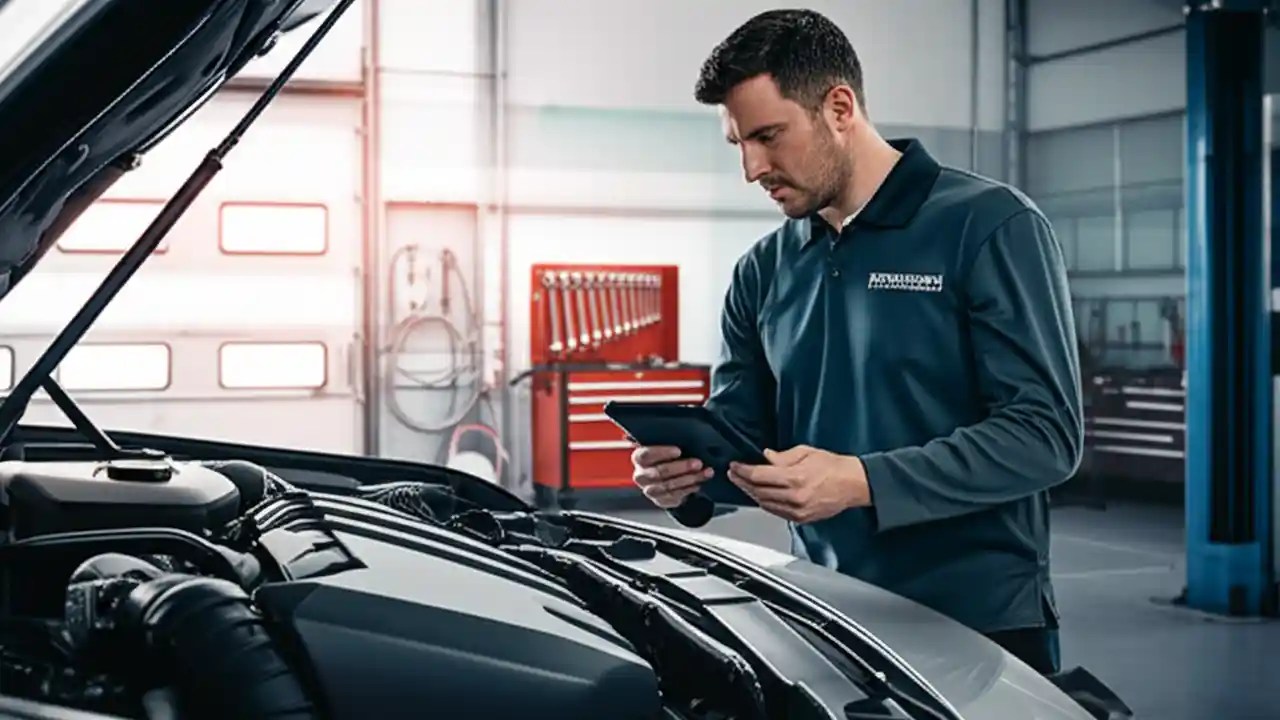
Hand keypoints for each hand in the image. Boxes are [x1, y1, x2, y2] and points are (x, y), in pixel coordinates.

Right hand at [631, 445, 713, 508]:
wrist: (663, 475)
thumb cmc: (666, 456)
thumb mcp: (665, 446)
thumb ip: (672, 443)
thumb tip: (690, 439)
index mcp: (639, 458)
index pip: (646, 455)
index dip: (662, 453)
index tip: (679, 451)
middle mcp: (641, 476)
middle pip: (659, 472)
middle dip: (681, 467)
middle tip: (698, 463)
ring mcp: (649, 490)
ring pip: (668, 486)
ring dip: (689, 479)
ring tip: (704, 473)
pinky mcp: (660, 501)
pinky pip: (674, 497)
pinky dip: (688, 490)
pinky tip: (698, 484)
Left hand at [728, 445, 869, 522]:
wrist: (853, 484)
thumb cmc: (834, 467)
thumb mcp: (806, 452)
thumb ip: (783, 456)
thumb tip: (766, 457)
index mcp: (795, 477)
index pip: (759, 476)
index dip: (743, 471)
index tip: (734, 466)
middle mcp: (794, 496)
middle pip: (758, 491)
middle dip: (742, 482)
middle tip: (734, 474)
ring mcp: (797, 510)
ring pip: (764, 503)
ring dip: (751, 493)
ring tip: (743, 484)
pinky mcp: (801, 518)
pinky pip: (775, 511)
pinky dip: (764, 503)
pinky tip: (759, 495)